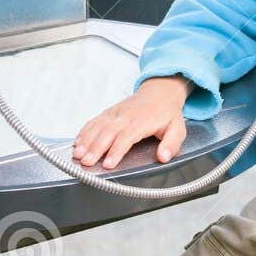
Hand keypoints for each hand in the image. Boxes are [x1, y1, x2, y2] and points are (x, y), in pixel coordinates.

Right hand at [71, 76, 189, 169]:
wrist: (159, 92)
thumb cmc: (167, 113)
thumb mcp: (178, 129)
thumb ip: (171, 144)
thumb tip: (163, 157)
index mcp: (142, 121)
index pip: (127, 136)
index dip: (116, 151)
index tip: (108, 164)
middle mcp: (126, 115)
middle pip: (108, 132)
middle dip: (95, 148)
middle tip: (86, 162)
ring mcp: (115, 113)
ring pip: (98, 126)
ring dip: (86, 141)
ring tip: (77, 154)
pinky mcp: (108, 112)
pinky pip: (94, 121)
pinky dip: (84, 132)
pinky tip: (77, 143)